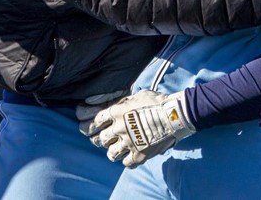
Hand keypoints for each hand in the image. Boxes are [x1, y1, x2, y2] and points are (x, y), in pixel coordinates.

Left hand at [76, 90, 195, 167]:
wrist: (175, 114)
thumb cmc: (158, 101)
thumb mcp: (137, 96)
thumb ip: (124, 103)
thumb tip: (117, 106)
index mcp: (117, 112)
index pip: (95, 121)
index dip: (89, 124)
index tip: (85, 126)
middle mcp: (119, 129)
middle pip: (101, 139)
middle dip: (101, 139)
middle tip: (104, 139)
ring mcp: (129, 143)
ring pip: (111, 154)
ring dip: (113, 151)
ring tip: (117, 149)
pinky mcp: (140, 155)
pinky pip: (127, 163)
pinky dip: (128, 161)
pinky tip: (131, 157)